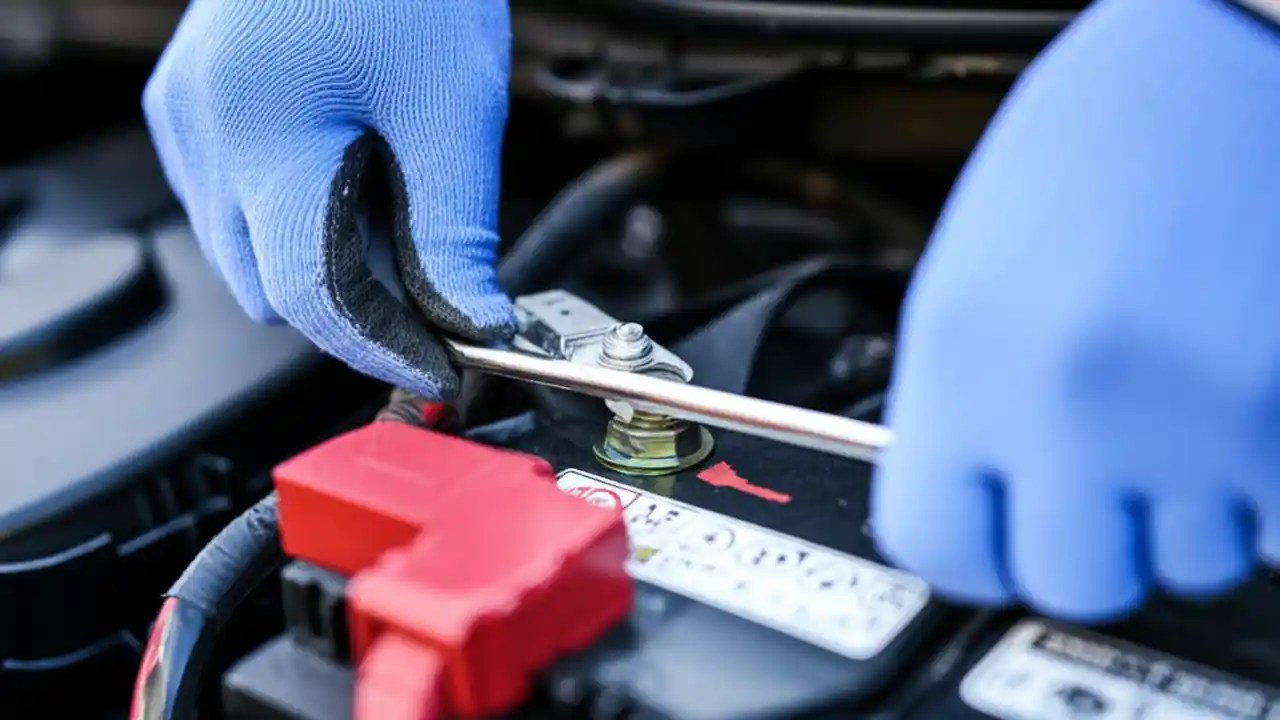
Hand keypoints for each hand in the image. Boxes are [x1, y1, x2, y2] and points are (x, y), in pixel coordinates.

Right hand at [143, 0, 515, 397]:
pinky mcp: (190, 108)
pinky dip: (297, 218)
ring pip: (249, 256)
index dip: (385, 347)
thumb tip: (473, 321)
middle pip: (274, 290)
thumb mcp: (453, 108)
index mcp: (263, 134)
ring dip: (325, 262)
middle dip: (357, 305)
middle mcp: (203, 134)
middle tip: (435, 278)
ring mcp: (187, 120)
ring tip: (392, 204)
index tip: (442, 366)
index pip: (314, 297)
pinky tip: (349, 174)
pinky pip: (236, 206)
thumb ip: (457, 229)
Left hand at [873, 0, 1279, 620]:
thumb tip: (982, 485)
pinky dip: (1274, 490)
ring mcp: (1193, 420)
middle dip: (1100, 540)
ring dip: (1199, 505)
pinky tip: (1256, 402)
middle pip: (1071, 579)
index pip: (932, 542)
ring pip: (1193, 559)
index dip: (975, 551)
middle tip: (1118, 472)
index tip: (1001, 534)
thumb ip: (974, 391)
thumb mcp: (985, 259)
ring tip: (1199, 395)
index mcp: (965, 351)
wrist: (1249, 38)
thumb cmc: (1120, 126)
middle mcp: (1069, 400)